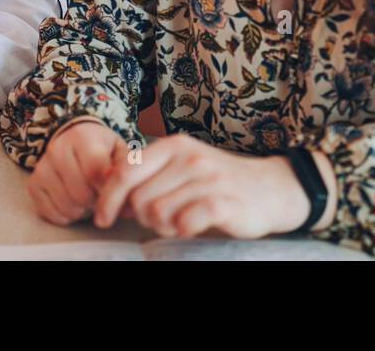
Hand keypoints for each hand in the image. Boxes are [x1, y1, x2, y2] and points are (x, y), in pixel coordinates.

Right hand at [27, 119, 125, 224]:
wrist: (73, 140)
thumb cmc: (101, 149)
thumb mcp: (119, 151)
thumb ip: (126, 172)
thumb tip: (128, 201)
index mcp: (82, 137)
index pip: (95, 171)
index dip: (107, 189)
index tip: (113, 190)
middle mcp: (57, 149)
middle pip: (81, 193)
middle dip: (96, 201)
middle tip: (100, 194)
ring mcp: (42, 167)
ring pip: (66, 206)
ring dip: (82, 210)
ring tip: (88, 196)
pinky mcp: (33, 184)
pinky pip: (51, 214)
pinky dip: (66, 215)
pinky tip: (73, 201)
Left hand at [93, 134, 310, 238]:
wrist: (270, 188)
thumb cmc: (217, 181)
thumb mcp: (180, 167)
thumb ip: (148, 177)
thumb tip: (110, 198)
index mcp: (173, 146)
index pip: (125, 172)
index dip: (107, 199)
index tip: (104, 218)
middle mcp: (189, 157)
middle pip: (139, 198)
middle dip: (142, 217)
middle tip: (160, 220)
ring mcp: (208, 178)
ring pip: (158, 212)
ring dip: (162, 226)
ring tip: (179, 222)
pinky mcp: (226, 201)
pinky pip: (187, 220)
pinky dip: (183, 228)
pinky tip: (190, 226)